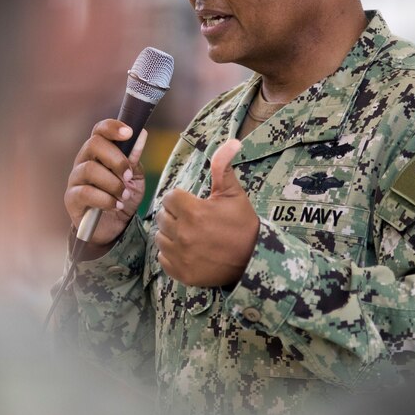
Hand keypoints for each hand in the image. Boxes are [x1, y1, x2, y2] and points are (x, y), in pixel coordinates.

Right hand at [64, 120, 148, 255]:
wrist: (114, 227)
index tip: (129, 133)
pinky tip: (117, 206)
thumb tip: (142, 134)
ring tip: (125, 196)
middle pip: (94, 144)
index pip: (99, 130)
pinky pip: (85, 192)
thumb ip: (134, 157)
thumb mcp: (134, 177)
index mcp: (99, 151)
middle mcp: (84, 160)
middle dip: (117, 159)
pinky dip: (106, 199)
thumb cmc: (122, 197)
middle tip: (129, 176)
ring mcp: (75, 179)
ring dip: (113, 183)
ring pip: (90, 169)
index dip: (112, 127)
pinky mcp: (71, 198)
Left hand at [156, 139, 258, 286]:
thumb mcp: (234, 194)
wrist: (253, 259)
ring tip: (190, 234)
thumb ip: (223, 167)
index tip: (194, 204)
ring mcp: (181, 256)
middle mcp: (184, 234)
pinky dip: (172, 254)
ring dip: (171, 234)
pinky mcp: (181, 273)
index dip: (181, 199)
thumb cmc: (243, 224)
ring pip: (160, 237)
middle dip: (175, 215)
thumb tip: (232, 142)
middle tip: (194, 220)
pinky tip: (188, 250)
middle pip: (162, 217)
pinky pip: (163, 258)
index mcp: (194, 212)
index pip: (169, 198)